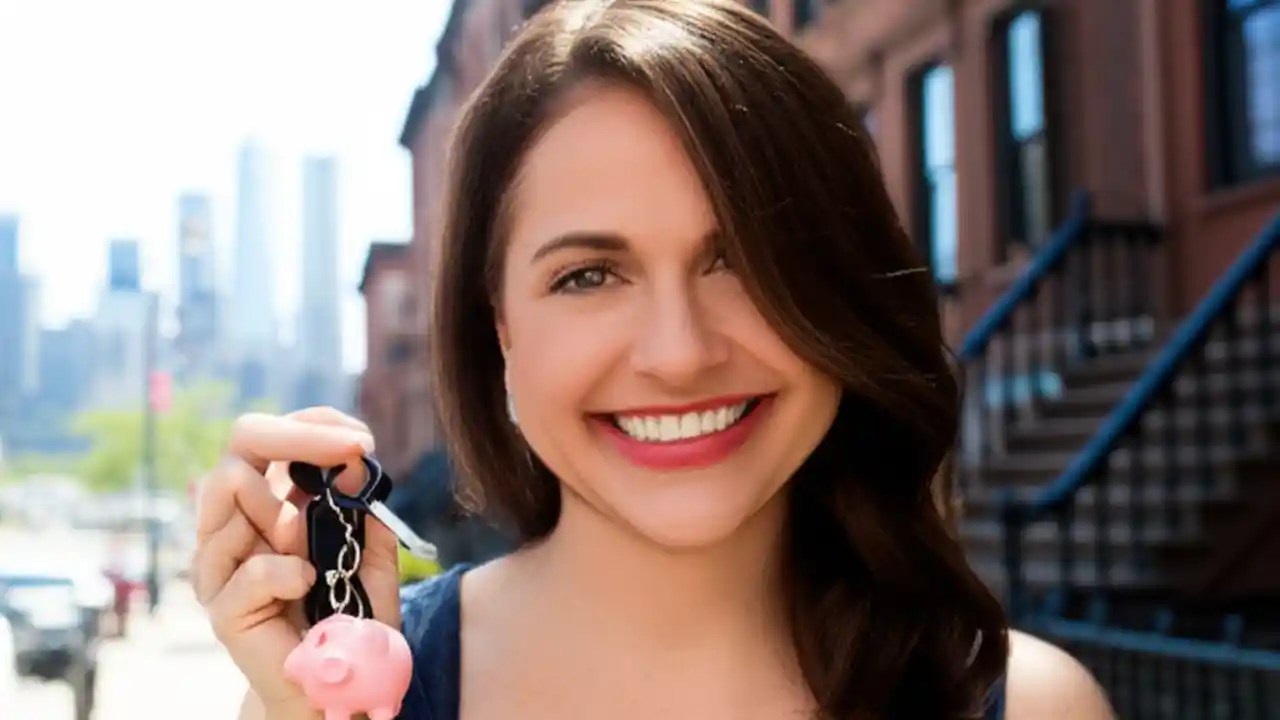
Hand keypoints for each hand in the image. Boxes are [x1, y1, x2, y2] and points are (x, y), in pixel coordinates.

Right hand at [191, 407, 402, 717]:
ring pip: (230, 486)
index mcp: (267, 501)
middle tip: (354, 452)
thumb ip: (362, 506)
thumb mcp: (371, 550)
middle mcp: (236, 522)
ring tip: (314, 549)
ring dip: (288, 508)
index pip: (269, 436)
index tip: (361, 440)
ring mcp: (221, 561)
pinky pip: (251, 566)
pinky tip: (306, 585)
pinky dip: (288, 571)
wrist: (333, 683)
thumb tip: (354, 459)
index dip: (312, 424)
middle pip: (240, 444)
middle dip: (301, 438)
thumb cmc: (348, 612)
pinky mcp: (221, 605)